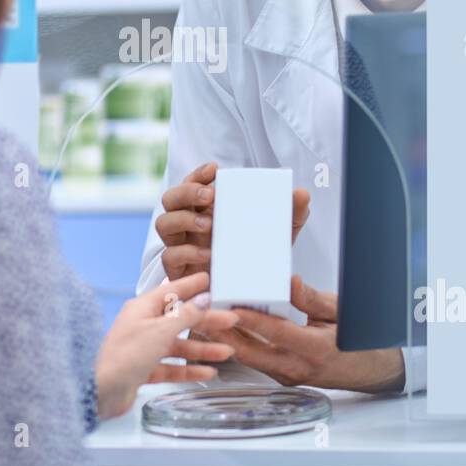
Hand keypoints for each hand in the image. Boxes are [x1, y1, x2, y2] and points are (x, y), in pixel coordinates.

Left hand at [94, 272, 240, 419]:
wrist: (100, 391)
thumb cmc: (123, 356)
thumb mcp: (160, 331)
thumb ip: (185, 315)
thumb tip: (203, 299)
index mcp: (142, 308)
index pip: (172, 291)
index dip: (192, 286)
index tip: (209, 281)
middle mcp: (142, 325)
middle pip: (180, 320)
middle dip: (205, 321)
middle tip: (229, 319)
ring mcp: (143, 348)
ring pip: (178, 345)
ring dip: (202, 349)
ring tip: (225, 351)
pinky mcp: (143, 369)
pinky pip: (172, 366)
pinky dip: (189, 369)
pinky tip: (206, 372)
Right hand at [156, 161, 311, 280]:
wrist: (249, 296)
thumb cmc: (258, 257)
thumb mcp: (278, 234)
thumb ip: (291, 214)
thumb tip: (302, 193)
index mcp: (206, 210)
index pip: (192, 184)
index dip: (197, 174)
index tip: (214, 169)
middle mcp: (188, 225)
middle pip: (170, 199)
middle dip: (187, 192)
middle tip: (211, 196)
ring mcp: (181, 246)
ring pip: (163, 223)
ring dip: (183, 219)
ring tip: (209, 224)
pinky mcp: (179, 271)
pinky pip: (170, 257)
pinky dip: (187, 252)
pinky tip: (208, 253)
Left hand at [204, 276, 405, 393]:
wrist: (373, 371)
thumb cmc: (359, 340)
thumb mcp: (339, 311)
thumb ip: (310, 298)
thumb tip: (289, 282)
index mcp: (315, 348)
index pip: (276, 332)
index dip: (251, 318)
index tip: (229, 304)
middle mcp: (298, 367)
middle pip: (251, 351)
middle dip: (224, 332)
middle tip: (202, 312)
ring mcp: (288, 375)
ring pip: (249, 358)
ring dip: (226, 339)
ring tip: (204, 319)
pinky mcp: (283, 377)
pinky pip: (256, 361)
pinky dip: (239, 345)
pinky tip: (225, 330)